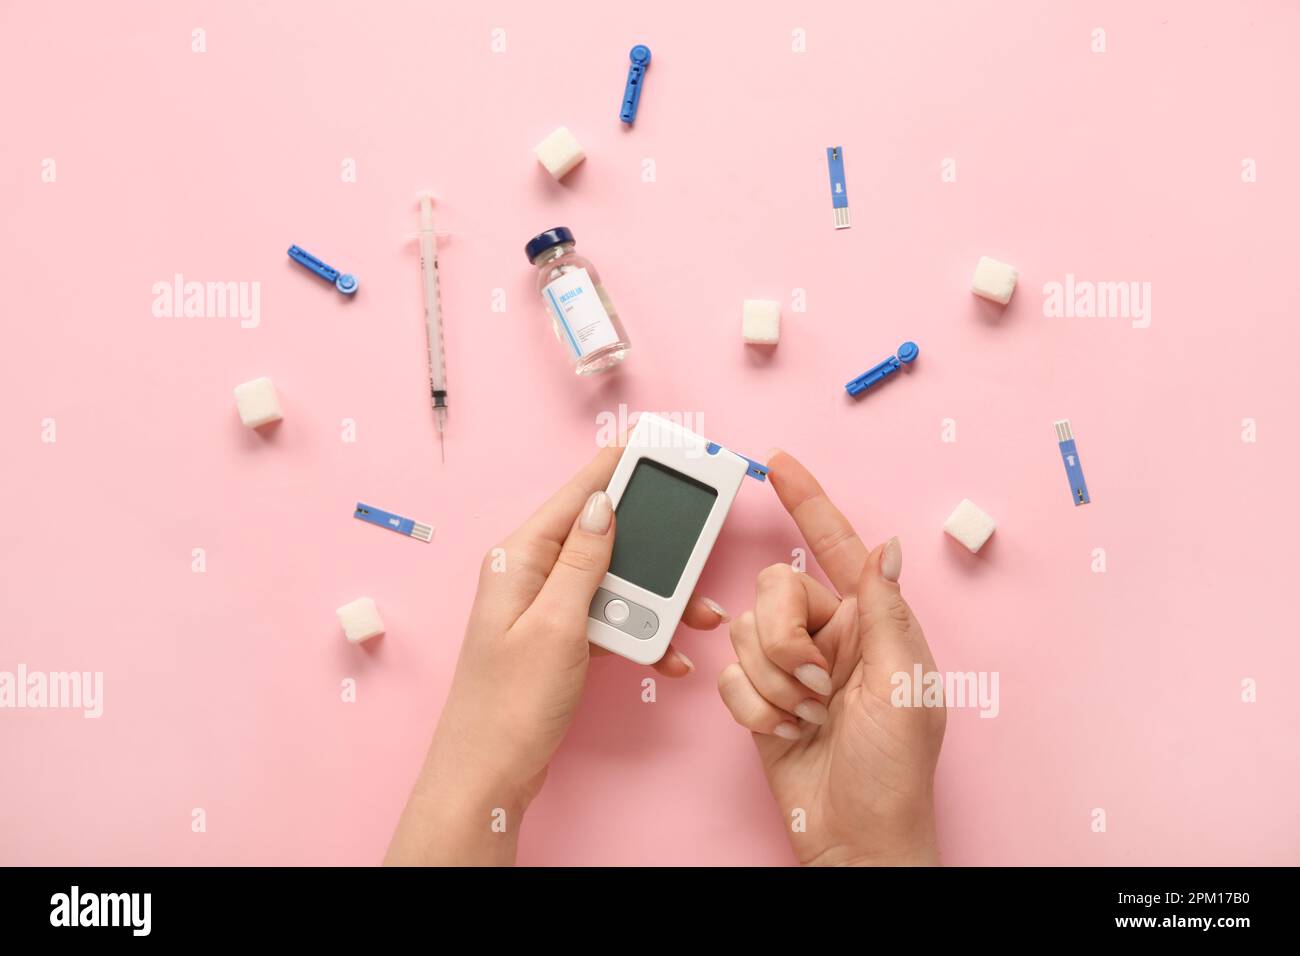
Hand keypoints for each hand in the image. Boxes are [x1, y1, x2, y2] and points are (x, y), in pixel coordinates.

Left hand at [386, 441, 727, 864]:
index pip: (576, 497)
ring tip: (700, 617)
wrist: (489, 776)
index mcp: (520, 559)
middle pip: (604, 540)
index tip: (650, 445)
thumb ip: (583, 562)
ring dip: (656, 601)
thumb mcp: (556, 625)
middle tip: (697, 549)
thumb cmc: (510, 705)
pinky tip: (671, 655)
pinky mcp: (558, 640)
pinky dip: (641, 635)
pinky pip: (610, 621)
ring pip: (615, 584)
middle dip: (654, 551)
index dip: (614, 469)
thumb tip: (603, 505)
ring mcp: (545, 609)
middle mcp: (530, 575)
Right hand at [717, 450, 945, 865]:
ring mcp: (791, 667)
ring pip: (745, 631)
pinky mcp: (758, 697)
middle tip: (816, 686)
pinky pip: (730, 673)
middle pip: (773, 590)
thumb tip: (886, 547)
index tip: (779, 462)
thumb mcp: (904, 686)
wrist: (853, 838)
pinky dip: (751, 706)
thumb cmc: (894, 771)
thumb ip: (886, 612)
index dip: (809, 502)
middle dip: (784, 639)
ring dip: (772, 682)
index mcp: (871, 623)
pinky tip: (782, 732)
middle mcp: (828, 636)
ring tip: (806, 718)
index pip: (835, 547)